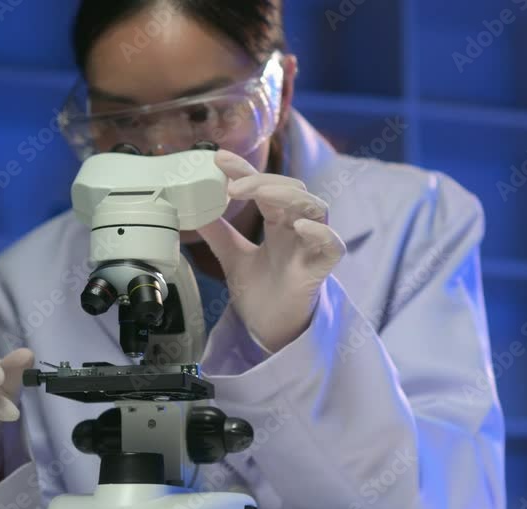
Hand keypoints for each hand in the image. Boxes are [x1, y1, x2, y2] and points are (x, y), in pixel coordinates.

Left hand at [197, 150, 345, 351]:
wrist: (269, 331)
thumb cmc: (261, 293)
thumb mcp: (232, 256)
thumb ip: (218, 232)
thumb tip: (193, 209)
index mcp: (278, 222)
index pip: (266, 186)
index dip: (245, 170)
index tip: (220, 160)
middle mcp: (297, 229)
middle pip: (292, 190)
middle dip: (264, 181)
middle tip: (233, 186)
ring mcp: (311, 248)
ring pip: (316, 208)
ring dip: (289, 196)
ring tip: (262, 194)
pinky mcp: (320, 269)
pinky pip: (333, 245)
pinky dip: (319, 232)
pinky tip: (300, 226)